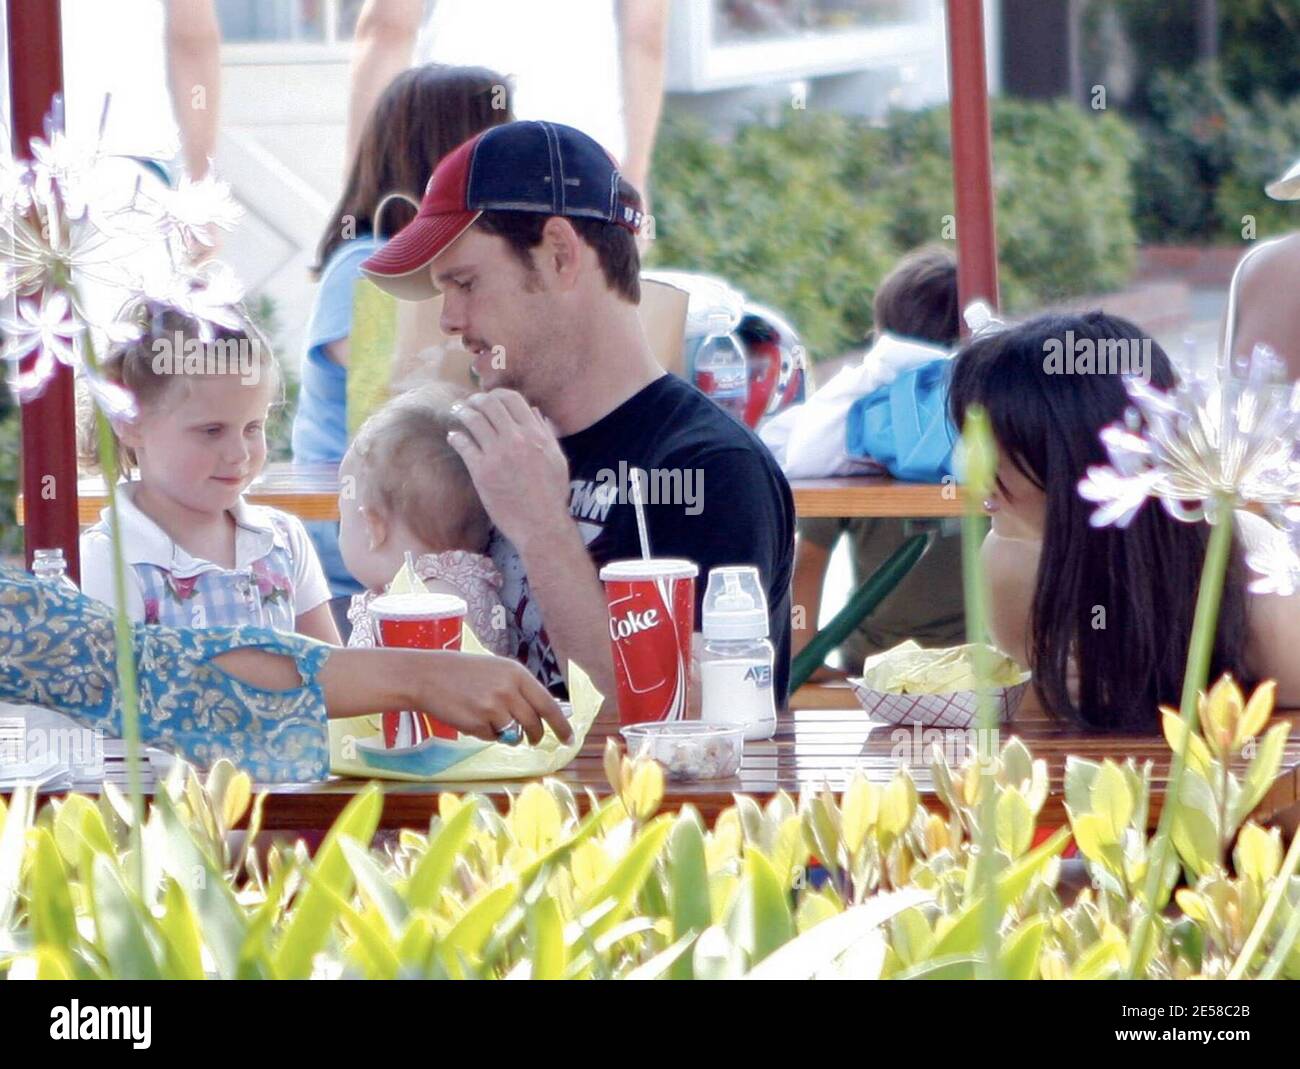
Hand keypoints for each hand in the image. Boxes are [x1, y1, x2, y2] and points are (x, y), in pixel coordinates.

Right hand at [406, 650, 572, 745]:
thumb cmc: (463, 673)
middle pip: (534, 723)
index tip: (570, 739)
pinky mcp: (478, 723)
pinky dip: (486, 734)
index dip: (561, 724)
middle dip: (536, 736)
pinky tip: (472, 718)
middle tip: (533, 740)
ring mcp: (494, 707)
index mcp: (517, 673)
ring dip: (509, 735)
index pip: (548, 704)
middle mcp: (509, 690)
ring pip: (514, 734)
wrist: (427, 676)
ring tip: (490, 719)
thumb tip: (542, 714)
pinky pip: (493, 738)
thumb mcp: (497, 671)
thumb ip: (519, 689)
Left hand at [447, 389, 571, 548]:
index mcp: (535, 434)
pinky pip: (463, 445)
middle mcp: (516, 439)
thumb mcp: (557, 458)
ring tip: (457, 413)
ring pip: (473, 420)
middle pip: (489, 404)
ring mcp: (497, 455)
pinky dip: (456, 437)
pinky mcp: (481, 472)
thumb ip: (546, 433)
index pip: (512, 399)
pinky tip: (453, 437)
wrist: (541, 524)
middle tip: (469, 404)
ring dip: (463, 412)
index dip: (497, 394)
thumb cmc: (552, 494)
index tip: (490, 398)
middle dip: (476, 400)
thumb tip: (534, 412)